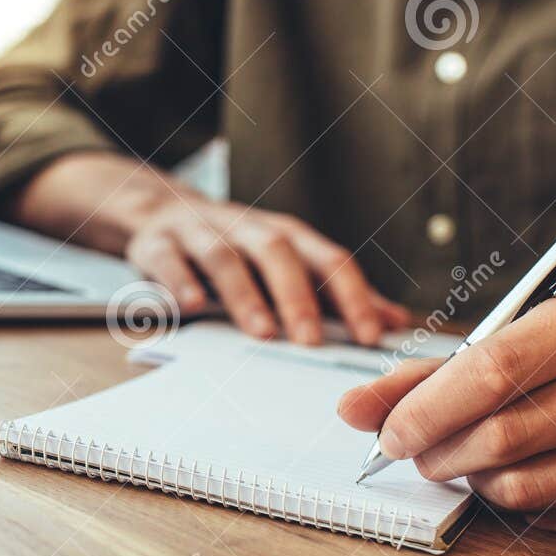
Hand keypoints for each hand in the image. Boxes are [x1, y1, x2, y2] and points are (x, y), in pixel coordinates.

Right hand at [125, 197, 410, 345]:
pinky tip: (191, 306)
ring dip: (245, 294)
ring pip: (226, 257)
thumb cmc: (240, 250)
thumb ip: (339, 295)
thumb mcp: (292, 264)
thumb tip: (397, 320)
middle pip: (279, 254)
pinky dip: (180, 280)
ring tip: (262, 332)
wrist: (164, 214)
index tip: (371, 336)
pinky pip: (169, 258)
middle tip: (312, 341)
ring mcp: (202, 232)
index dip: (352, 296)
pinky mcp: (159, 243)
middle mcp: (249, 228)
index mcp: (289, 236)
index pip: (329, 261)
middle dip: (298, 296)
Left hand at [336, 290, 555, 542]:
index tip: (388, 431)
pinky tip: (527, 482)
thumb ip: (432, 372)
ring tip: (473, 464)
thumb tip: (351, 409)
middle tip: (423, 454)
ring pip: (526, 487)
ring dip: (477, 484)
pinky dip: (526, 510)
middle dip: (442, 452)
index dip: (428, 407)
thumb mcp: (525, 338)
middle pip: (505, 434)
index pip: (497, 367)